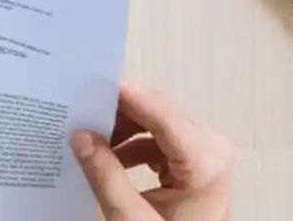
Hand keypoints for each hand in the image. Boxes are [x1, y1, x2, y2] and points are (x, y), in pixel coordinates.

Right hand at [72, 82, 231, 220]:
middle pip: (161, 114)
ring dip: (124, 129)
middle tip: (81, 113)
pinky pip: (161, 139)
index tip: (98, 85)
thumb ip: (105, 175)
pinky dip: (134, 144)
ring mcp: (206, 152)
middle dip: (120, 113)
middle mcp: (212, 148)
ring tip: (90, 141)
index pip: (164, 117)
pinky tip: (108, 157)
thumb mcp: (131, 219)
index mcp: (206, 162)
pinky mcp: (195, 160)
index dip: (131, 98)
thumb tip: (80, 135)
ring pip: (158, 123)